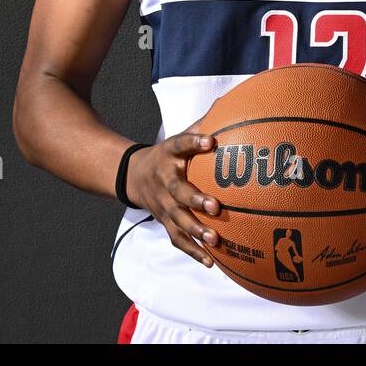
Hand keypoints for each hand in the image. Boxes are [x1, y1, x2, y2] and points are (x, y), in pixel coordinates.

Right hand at [124, 116, 220, 267]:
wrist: (133, 175)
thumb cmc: (169, 155)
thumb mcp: (179, 137)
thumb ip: (203, 124)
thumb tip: (232, 103)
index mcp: (169, 154)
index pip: (180, 144)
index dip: (194, 142)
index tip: (210, 141)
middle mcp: (164, 180)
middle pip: (178, 191)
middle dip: (195, 200)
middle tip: (215, 206)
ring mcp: (163, 204)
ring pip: (177, 219)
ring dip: (195, 231)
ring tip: (215, 240)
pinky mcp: (164, 221)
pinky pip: (177, 238)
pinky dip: (193, 251)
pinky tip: (211, 262)